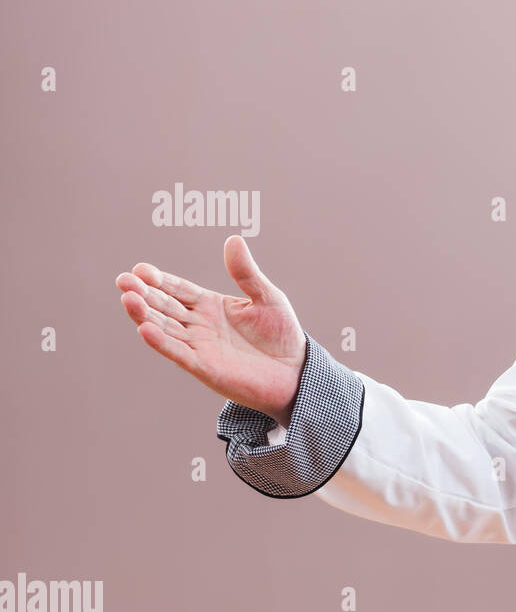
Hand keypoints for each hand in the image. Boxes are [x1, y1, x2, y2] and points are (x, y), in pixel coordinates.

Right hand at [115, 235, 306, 426]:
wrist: (296, 372)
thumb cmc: (281, 334)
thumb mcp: (267, 297)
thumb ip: (247, 273)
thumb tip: (234, 239)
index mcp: (210, 305)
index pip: (177, 289)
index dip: (159, 279)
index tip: (140, 269)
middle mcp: (199, 325)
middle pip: (164, 306)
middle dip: (143, 294)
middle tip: (124, 281)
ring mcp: (199, 346)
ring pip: (165, 328)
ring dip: (145, 315)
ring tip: (128, 299)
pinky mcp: (205, 368)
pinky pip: (179, 354)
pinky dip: (162, 343)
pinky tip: (145, 329)